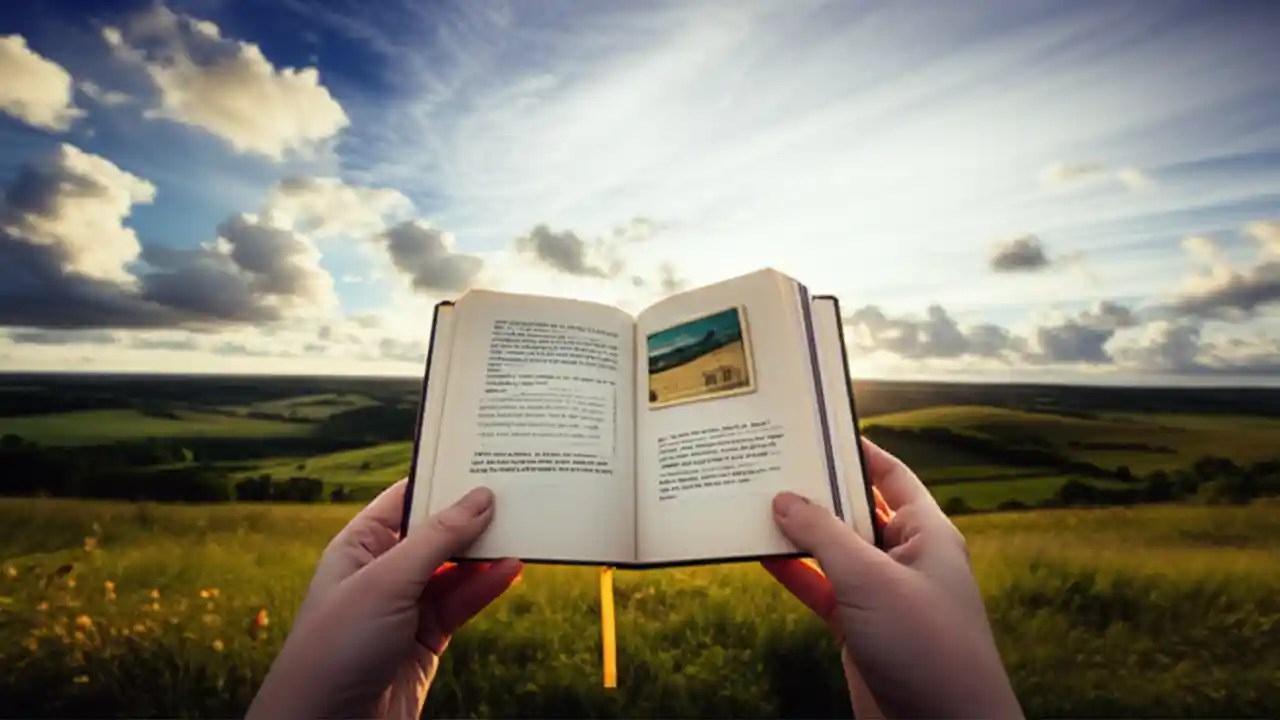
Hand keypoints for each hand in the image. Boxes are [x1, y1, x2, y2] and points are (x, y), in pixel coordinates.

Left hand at [248, 481, 521, 719]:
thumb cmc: (336, 649)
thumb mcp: (387, 582)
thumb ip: (438, 538)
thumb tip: (481, 497)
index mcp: (359, 546)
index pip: (407, 499)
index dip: (443, 480)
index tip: (484, 460)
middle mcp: (382, 571)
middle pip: (437, 532)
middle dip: (473, 516)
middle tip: (518, 491)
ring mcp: (406, 606)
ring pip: (456, 569)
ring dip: (487, 552)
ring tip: (526, 530)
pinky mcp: (426, 638)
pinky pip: (462, 602)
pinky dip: (487, 586)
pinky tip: (512, 570)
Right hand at [762, 439, 1020, 718]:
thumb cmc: (926, 648)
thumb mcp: (870, 580)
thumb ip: (823, 536)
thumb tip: (784, 498)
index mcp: (926, 533)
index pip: (892, 475)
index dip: (859, 449)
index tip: (819, 427)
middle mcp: (905, 558)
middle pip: (855, 509)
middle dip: (817, 489)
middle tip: (772, 461)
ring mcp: (881, 594)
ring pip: (832, 551)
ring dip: (798, 532)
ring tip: (754, 501)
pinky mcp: (859, 628)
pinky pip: (820, 588)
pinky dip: (793, 572)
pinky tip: (760, 553)